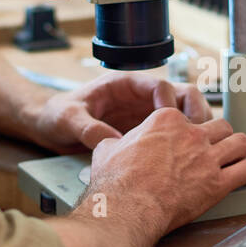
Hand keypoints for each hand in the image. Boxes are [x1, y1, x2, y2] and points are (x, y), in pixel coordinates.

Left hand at [29, 72, 213, 153]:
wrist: (48, 127)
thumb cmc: (56, 114)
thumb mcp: (67, 118)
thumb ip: (86, 127)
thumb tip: (109, 141)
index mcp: (124, 85)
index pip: (160, 86)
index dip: (169, 102)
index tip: (168, 121)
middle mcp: (140, 98)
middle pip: (182, 97)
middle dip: (195, 114)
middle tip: (197, 135)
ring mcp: (145, 115)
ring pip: (183, 116)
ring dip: (194, 130)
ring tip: (196, 149)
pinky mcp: (145, 133)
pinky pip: (172, 134)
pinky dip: (182, 144)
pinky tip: (181, 161)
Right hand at [82, 110, 245, 238]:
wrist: (126, 208)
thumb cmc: (115, 181)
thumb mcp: (108, 149)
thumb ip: (117, 141)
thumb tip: (112, 144)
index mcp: (167, 120)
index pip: (191, 115)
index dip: (191, 131)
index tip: (188, 142)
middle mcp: (192, 134)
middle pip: (222, 126)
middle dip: (220, 138)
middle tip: (215, 149)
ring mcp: (207, 157)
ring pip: (241, 142)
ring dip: (238, 151)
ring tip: (234, 159)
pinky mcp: (217, 183)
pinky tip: (243, 176)